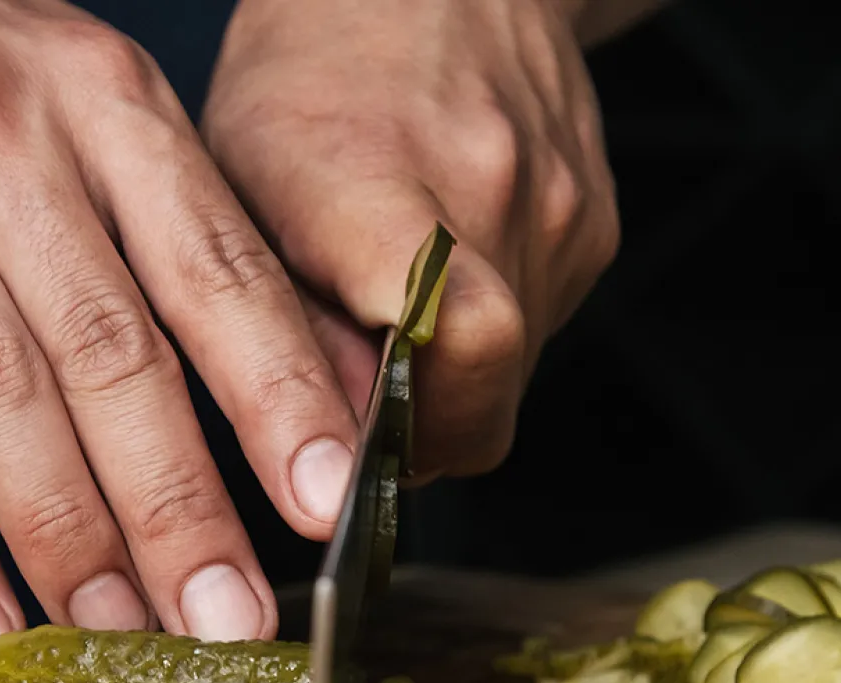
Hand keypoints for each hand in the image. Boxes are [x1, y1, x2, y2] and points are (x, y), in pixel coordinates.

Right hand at [0, 0, 363, 663]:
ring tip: (122, 636)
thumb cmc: (20, 97)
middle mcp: (5, 152)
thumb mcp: (130, 128)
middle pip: (106, 354)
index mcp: (114, 107)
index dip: (275, 395)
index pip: (214, 271)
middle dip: (175, 505)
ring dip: (64, 539)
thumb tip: (317, 413)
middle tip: (229, 621)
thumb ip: (215, 255)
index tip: (324, 503)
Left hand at [203, 0, 619, 480]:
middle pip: (488, 393)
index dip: (422, 430)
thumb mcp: (243, 191)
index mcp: (383, 184)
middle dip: (427, 424)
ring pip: (517, 369)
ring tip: (400, 294)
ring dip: (458, 373)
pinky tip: (451, 260)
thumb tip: (351, 448)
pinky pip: (542, 322)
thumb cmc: (308, 76)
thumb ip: (292, 328)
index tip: (365, 448)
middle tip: (367, 385)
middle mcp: (495, 193)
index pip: (460, 343)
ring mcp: (562, 207)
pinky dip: (492, 325)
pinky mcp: (597, 220)